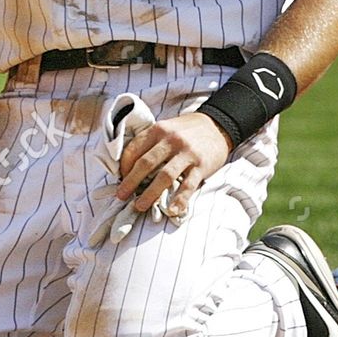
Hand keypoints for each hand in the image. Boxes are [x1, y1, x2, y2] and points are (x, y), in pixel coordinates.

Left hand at [116, 112, 231, 220]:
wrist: (217, 126)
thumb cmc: (186, 130)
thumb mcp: (166, 127)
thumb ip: (151, 142)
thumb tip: (130, 165)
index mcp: (159, 129)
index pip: (135, 149)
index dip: (124, 167)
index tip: (120, 179)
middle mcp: (171, 139)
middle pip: (146, 163)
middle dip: (131, 182)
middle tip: (121, 196)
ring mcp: (187, 153)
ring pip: (164, 176)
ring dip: (150, 193)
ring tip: (139, 206)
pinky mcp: (202, 165)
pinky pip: (188, 185)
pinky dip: (179, 199)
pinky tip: (171, 210)